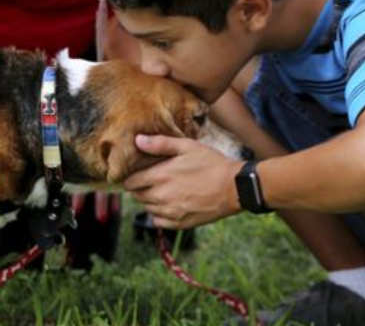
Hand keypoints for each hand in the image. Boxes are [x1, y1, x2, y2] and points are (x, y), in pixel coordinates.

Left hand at [122, 134, 242, 228]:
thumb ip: (160, 144)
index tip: (136, 174)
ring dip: (149, 200)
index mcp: (160, 176)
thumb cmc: (211, 163)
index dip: (131, 178)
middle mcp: (161, 197)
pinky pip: (157, 222)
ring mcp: (170, 212)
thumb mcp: (187, 147)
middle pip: (137, 196)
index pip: (131, 182)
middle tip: (149, 180)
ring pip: (146, 208)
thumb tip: (137, 140)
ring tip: (161, 190)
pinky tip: (167, 205)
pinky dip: (158, 214)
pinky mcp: (180, 223)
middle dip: (139, 188)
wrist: (233, 187)